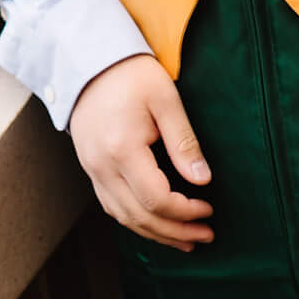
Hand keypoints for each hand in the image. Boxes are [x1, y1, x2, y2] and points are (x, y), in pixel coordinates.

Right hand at [68, 54, 213, 251]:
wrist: (89, 59)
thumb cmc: (130, 74)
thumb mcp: (165, 99)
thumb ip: (184, 141)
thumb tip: (203, 180)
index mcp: (122, 149)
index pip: (157, 199)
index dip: (185, 211)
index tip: (209, 209)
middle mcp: (101, 166)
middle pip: (140, 217)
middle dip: (175, 231)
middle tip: (205, 235)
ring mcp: (91, 169)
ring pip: (123, 217)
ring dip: (155, 233)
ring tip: (185, 239)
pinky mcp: (89, 167)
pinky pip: (110, 206)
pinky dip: (135, 220)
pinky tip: (154, 222)